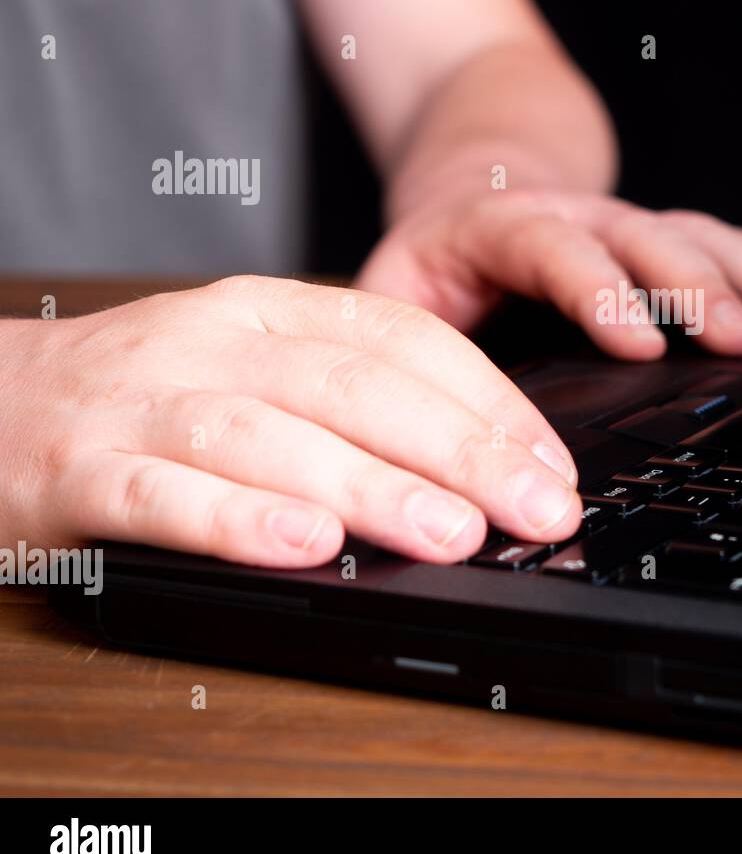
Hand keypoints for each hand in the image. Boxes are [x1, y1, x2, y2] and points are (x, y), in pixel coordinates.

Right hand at [0, 277, 582, 566]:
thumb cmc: (149, 389)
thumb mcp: (257, 359)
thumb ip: (349, 394)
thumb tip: (480, 458)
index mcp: (271, 308)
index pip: (404, 341)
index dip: (488, 401)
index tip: (550, 462)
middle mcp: (216, 341)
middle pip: (356, 389)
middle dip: (461, 452)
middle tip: (536, 507)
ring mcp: (145, 402)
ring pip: (273, 437)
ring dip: (371, 487)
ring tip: (450, 533)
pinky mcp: (80, 469)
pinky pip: (167, 493)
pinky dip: (238, 518)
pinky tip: (303, 545)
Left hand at [355, 189, 741, 359]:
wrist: (474, 187)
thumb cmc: (437, 257)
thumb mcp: (393, 291)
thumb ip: (396, 341)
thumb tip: (416, 419)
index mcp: (501, 228)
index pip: (553, 250)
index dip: (599, 293)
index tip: (641, 344)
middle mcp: (574, 216)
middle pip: (643, 239)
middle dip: (698, 291)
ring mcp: (624, 222)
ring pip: (695, 236)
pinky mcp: (660, 234)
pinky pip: (724, 240)